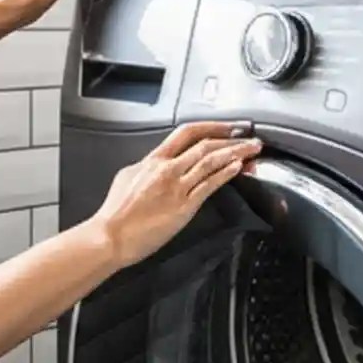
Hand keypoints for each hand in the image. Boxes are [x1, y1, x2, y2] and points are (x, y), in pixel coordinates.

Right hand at [88, 121, 262, 269]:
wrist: (110, 236)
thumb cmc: (115, 213)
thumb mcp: (128, 178)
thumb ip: (147, 168)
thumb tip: (157, 164)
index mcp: (153, 160)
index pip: (186, 133)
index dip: (211, 127)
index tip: (228, 127)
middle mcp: (167, 169)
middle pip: (205, 145)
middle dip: (231, 139)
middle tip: (249, 136)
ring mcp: (177, 187)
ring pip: (211, 162)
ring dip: (236, 153)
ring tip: (252, 150)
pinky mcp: (184, 207)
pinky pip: (209, 185)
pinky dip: (226, 173)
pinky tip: (238, 168)